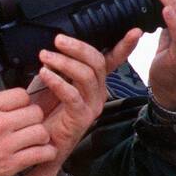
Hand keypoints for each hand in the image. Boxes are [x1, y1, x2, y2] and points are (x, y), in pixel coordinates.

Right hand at [0, 88, 55, 175]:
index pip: (20, 95)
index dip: (22, 103)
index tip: (19, 111)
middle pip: (35, 112)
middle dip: (33, 120)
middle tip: (28, 128)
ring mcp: (4, 144)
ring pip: (41, 132)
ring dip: (40, 138)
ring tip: (35, 143)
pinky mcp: (8, 165)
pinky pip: (40, 154)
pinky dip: (44, 155)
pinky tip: (39, 156)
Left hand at [29, 29, 141, 160]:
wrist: (41, 143)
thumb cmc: (45, 112)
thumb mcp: (53, 82)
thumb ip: (59, 65)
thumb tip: (53, 44)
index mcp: (95, 83)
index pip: (112, 61)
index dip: (124, 46)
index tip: (134, 32)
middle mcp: (98, 93)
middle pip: (97, 62)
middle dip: (77, 47)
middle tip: (57, 40)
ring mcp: (92, 106)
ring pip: (86, 75)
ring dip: (63, 62)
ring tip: (45, 56)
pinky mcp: (81, 118)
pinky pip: (72, 95)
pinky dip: (57, 81)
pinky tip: (44, 74)